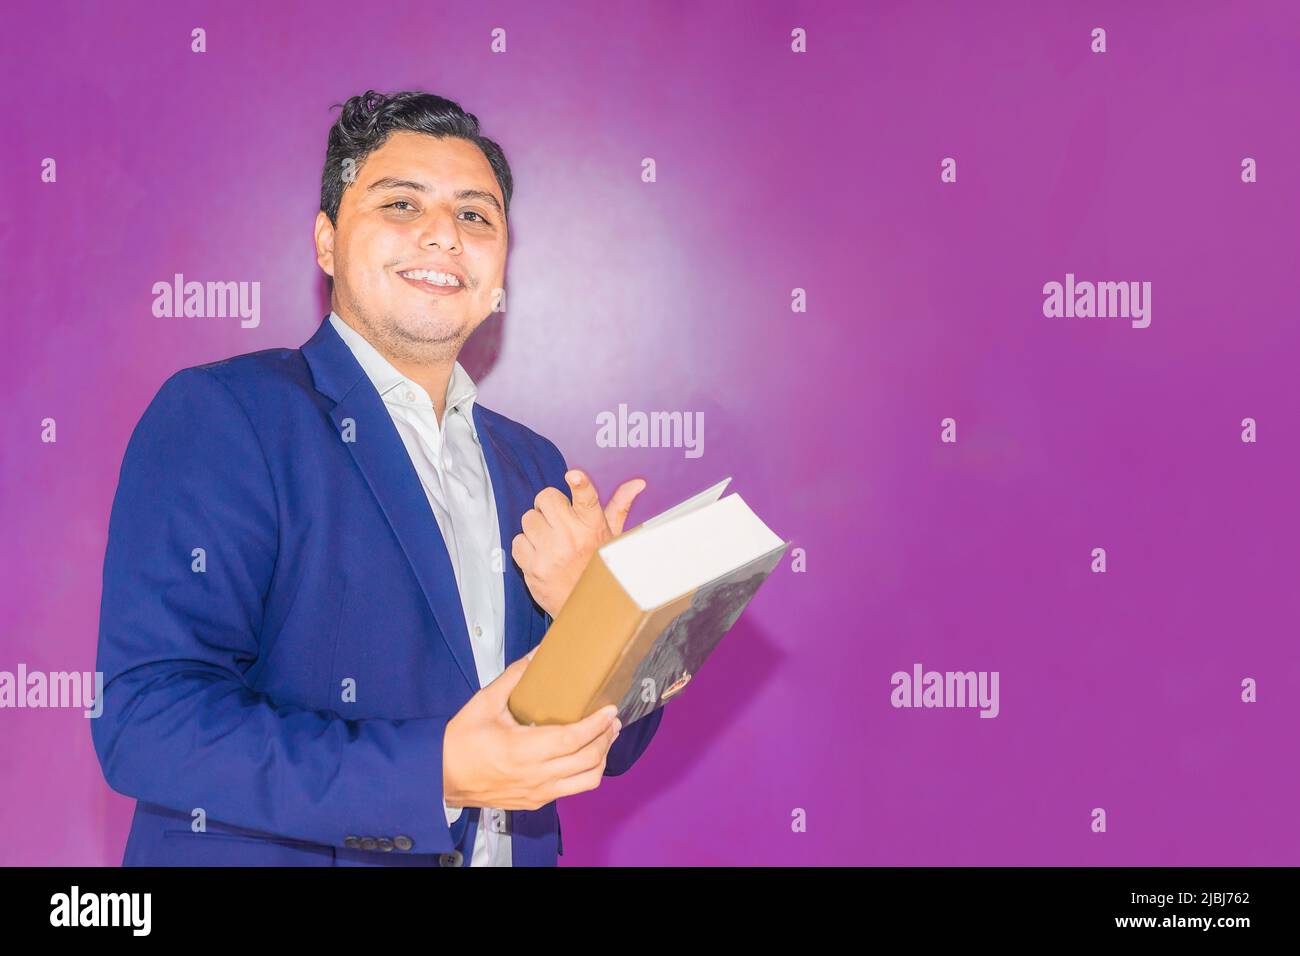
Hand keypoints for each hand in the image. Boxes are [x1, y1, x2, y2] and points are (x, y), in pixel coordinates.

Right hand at [442, 650, 622, 810]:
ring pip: (586, 780)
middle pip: (587, 760)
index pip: (572, 740)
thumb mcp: (484, 703)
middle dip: (606, 738)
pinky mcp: (536, 801)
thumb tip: (537, 654)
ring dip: (602, 758)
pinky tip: (585, 756)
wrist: (441, 778)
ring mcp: (538, 792)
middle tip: (612, 719)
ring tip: (605, 738)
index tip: (610, 710)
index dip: (596, 725)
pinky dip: (587, 772)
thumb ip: (514, 677)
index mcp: (522, 750)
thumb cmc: (461, 742)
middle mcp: (535, 776)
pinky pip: (572, 789)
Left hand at [511, 470, 645, 617]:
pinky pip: (517, 541)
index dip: (580, 484)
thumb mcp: (612, 536)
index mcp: (593, 527)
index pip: (587, 499)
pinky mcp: (533, 568)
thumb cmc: (598, 566)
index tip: (574, 476)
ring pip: (528, 518)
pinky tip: (539, 555)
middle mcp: (573, 538)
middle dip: (547, 506)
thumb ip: (619, 506)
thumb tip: (637, 483)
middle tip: (555, 519)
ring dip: (535, 528)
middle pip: (546, 498)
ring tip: (549, 541)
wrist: (586, 608)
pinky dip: (525, 547)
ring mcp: (552, 553)